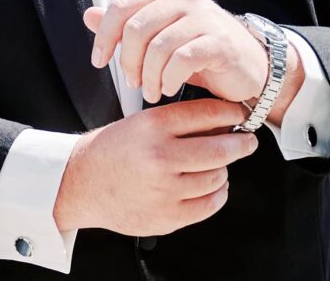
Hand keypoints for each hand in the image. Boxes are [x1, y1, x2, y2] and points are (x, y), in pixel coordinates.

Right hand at [53, 97, 254, 235]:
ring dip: (223, 170)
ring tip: (214, 165)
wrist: (82, 183)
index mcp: (152, 126)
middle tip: (247, 141)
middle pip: (221, 149)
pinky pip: (210, 204)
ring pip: (218, 177)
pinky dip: (217, 193)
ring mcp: (165, 190)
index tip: (241, 114)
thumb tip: (223, 122)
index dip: (231, 112)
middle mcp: (160, 157)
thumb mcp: (140, 123)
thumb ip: (178, 122)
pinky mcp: (168, 216)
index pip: (206, 114)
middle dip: (242, 143)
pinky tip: (210, 185)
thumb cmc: (112, 151)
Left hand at [84, 0, 270, 105]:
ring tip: (151, 90)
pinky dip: (169, 78)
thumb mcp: (158, 35)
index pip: (121, 7)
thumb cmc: (203, 50)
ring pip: (157, 46)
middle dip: (127, 61)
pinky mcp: (218, 40)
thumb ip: (125, 25)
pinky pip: (182, 59)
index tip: (99, 60)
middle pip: (136, 28)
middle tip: (131, 82)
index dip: (104, 36)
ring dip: (148, 76)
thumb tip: (89, 15)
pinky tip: (168, 88)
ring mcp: (203, 16)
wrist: (249, 66)